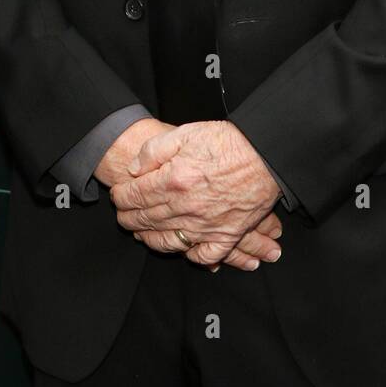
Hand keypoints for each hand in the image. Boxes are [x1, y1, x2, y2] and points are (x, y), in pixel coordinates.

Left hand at [109, 120, 281, 265]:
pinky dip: (190, 255)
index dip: (120, 196)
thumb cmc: (229, 142)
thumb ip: (154, 150)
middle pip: (145, 219)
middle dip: (128, 218)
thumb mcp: (186, 132)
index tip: (118, 194)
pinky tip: (182, 248)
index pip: (133, 196)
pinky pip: (203, 255)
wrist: (267, 154)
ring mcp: (206, 225)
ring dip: (148, 238)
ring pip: (166, 241)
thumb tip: (135, 170)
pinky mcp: (226, 235)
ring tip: (140, 232)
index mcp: (174, 180)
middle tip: (122, 215)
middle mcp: (186, 207)